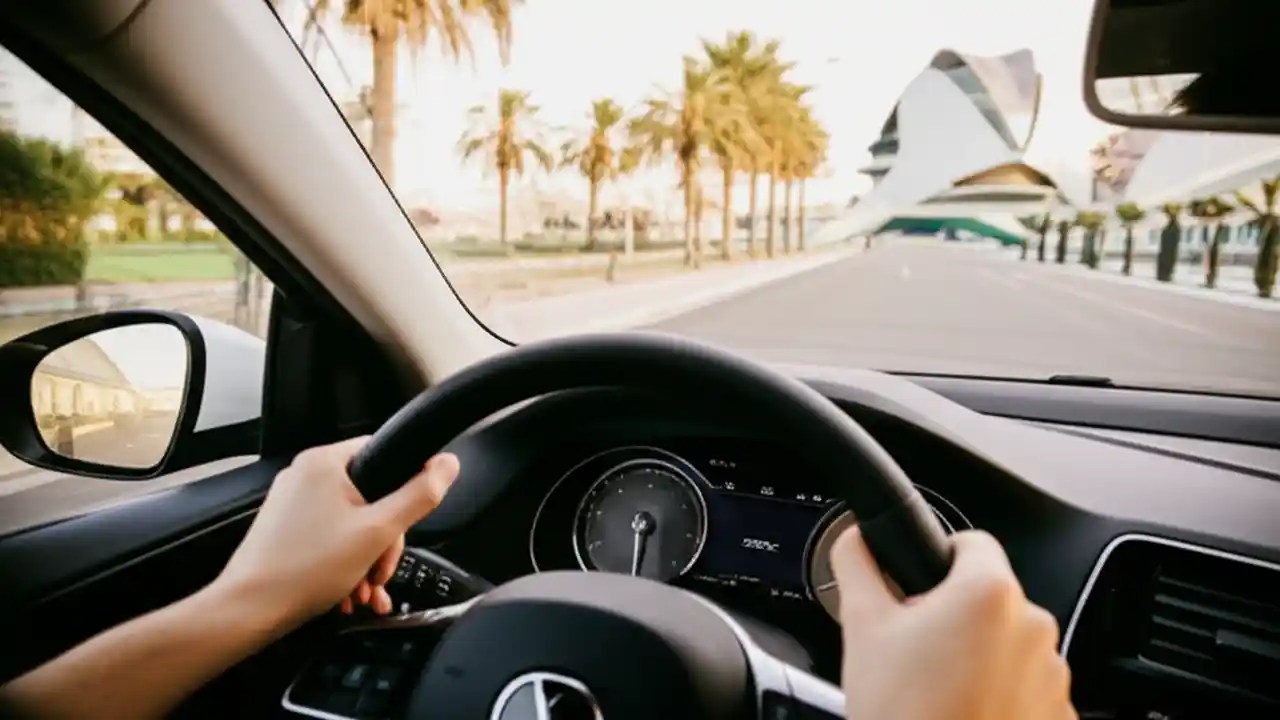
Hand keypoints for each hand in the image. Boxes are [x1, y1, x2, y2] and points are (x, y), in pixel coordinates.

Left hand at [213, 437, 458, 631]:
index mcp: (325, 462)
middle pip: (370, 495)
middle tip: (381, 572)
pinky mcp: (284, 527)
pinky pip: (329, 535)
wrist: (248, 610)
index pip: (385, 454)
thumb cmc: (305, 570)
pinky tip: (350, 593)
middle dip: (384, 540)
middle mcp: (304, 474)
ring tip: (365, 592)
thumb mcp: (378, 532)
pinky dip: (345, 561)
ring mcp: (291, 502)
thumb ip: (419, 496)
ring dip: (367, 558)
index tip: (406, 527)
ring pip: (351, 521)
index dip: (406, 490)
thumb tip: (447, 464)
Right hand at [831, 528, 1074, 719]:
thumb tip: (857, 537)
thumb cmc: (905, 714)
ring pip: (1006, 645)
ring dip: (977, 658)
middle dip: (952, 616)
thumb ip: (858, 565)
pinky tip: (962, 715)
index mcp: (988, 592)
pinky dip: (998, 696)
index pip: (969, 542)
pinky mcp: (1058, 715)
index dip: (936, 561)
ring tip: (936, 693)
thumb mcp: (862, 628)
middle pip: (987, 598)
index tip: (915, 591)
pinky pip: (1023, 689)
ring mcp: (1052, 675)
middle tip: (914, 651)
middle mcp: (1033, 627)